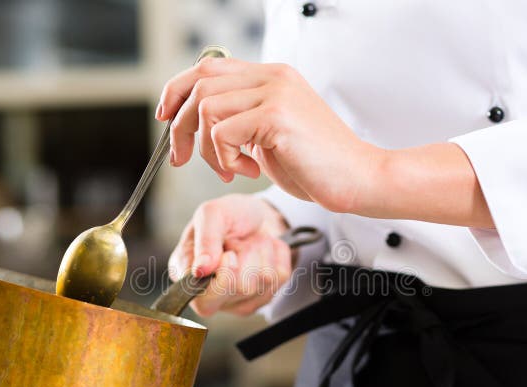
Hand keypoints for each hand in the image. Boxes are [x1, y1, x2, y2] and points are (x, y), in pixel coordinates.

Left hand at [157, 58, 383, 212]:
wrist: (359, 179)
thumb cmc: (318, 165)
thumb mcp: (270, 136)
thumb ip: (242, 122)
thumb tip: (200, 125)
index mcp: (272, 77)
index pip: (208, 67)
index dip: (177, 90)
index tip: (166, 118)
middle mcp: (273, 77)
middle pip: (199, 83)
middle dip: (179, 126)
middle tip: (181, 158)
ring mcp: (276, 93)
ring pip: (206, 108)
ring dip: (206, 149)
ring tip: (230, 169)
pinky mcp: (276, 115)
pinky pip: (221, 133)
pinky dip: (224, 158)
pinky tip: (249, 171)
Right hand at [168, 194, 292, 316]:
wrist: (255, 214)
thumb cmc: (228, 215)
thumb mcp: (212, 214)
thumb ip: (205, 240)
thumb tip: (200, 270)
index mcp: (188, 278)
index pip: (205, 299)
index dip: (224, 274)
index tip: (229, 252)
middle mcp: (210, 296)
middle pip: (241, 288)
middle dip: (246, 255)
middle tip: (236, 241)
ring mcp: (239, 301)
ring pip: (263, 282)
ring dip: (260, 251)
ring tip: (248, 242)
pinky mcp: (265, 296)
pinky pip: (280, 277)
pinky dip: (276, 254)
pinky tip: (263, 249)